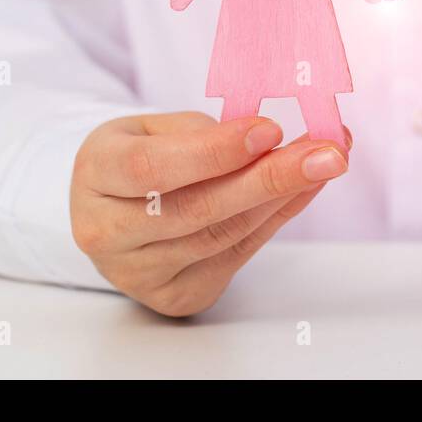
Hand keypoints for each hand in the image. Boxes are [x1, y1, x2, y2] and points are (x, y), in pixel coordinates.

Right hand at [70, 111, 347, 316]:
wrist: (112, 208)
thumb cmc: (140, 155)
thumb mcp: (155, 127)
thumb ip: (205, 133)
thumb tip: (276, 137)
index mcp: (95, 172)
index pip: (151, 168)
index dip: (213, 152)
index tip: (270, 130)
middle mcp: (106, 230)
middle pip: (195, 210)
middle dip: (269, 178)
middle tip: (327, 153)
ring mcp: (137, 272)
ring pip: (221, 236)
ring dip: (281, 198)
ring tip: (325, 164)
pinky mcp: (173, 295)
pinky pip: (235, 255)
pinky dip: (275, 219)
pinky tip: (303, 189)